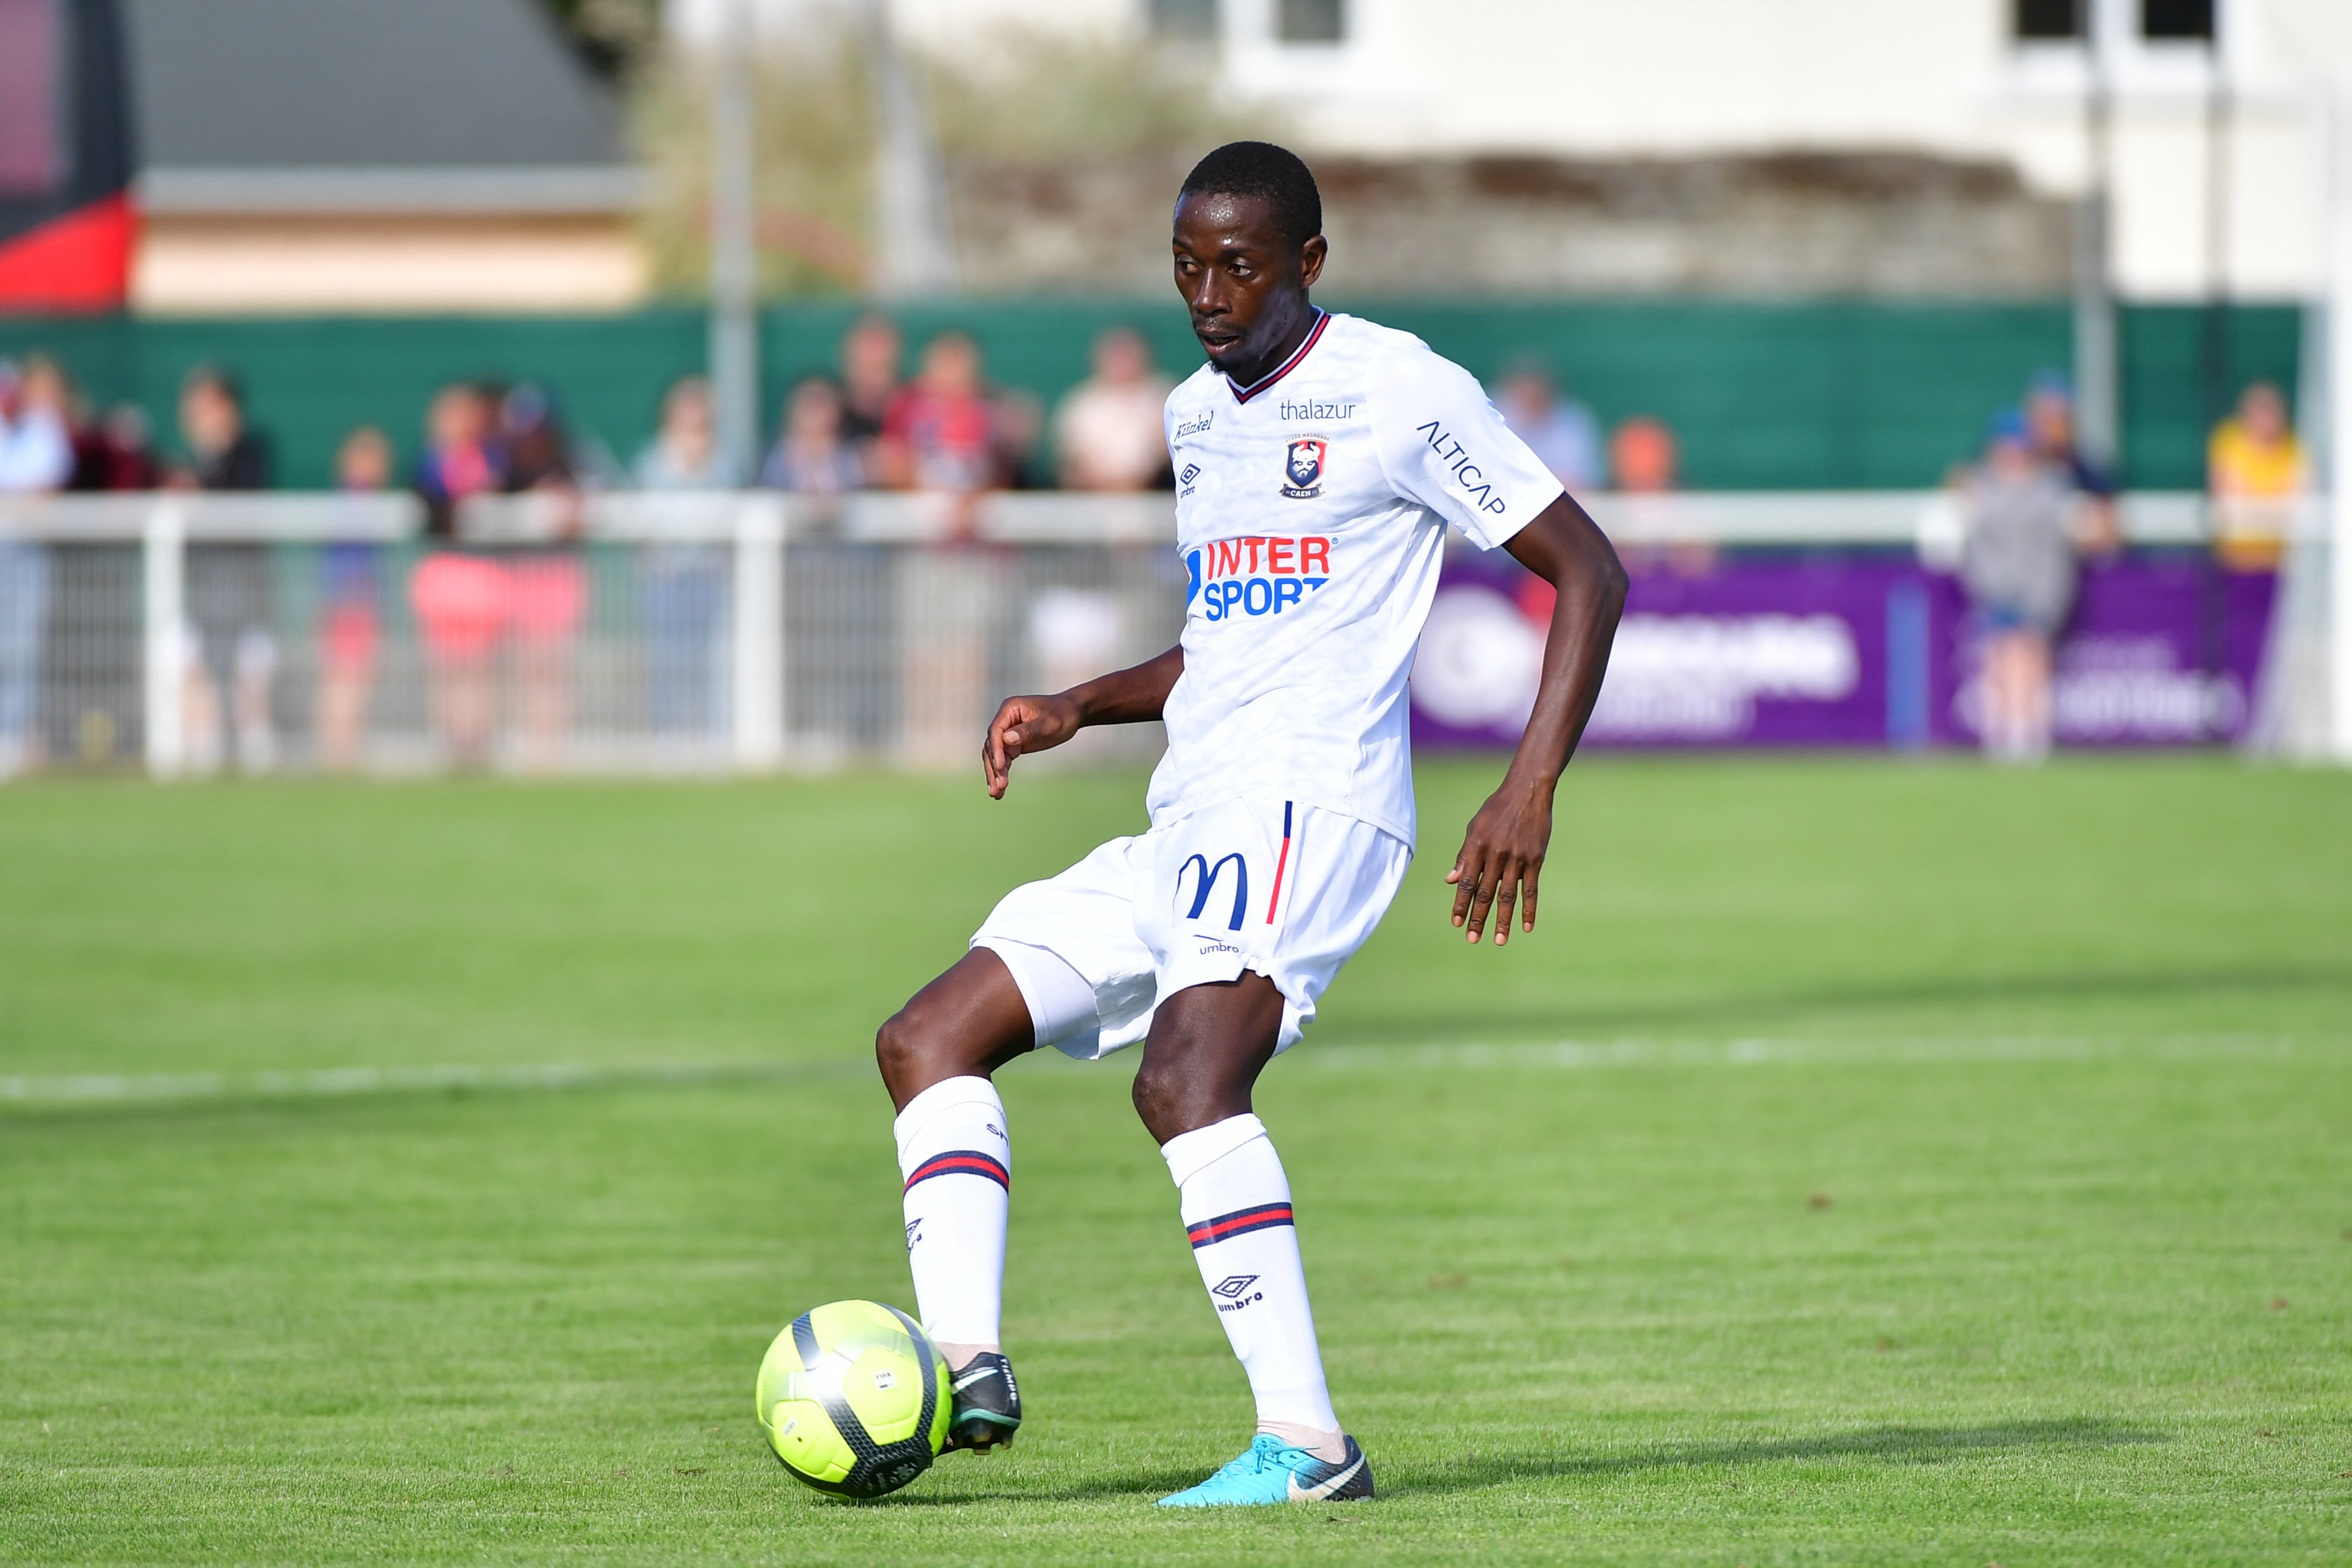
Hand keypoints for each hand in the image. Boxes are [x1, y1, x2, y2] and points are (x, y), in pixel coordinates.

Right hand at [981, 693, 1082, 798]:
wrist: (1071, 713)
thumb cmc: (1062, 713)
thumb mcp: (1049, 722)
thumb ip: (1029, 730)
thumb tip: (1007, 739)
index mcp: (1010, 709)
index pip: (996, 731)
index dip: (996, 750)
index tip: (1001, 767)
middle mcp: (1005, 720)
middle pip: (991, 746)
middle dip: (993, 767)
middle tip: (998, 787)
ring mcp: (1007, 733)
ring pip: (995, 756)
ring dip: (995, 775)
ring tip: (996, 794)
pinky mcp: (1013, 744)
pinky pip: (1004, 760)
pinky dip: (1002, 774)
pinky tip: (1001, 790)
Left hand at [1446, 778, 1553, 945]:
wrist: (1528, 791)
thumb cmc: (1497, 809)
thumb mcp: (1475, 828)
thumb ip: (1464, 856)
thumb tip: (1450, 881)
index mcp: (1477, 847)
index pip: (1467, 882)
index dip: (1460, 904)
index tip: (1455, 923)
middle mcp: (1496, 854)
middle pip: (1485, 894)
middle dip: (1478, 919)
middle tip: (1472, 939)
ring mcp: (1517, 858)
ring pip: (1508, 896)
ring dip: (1502, 921)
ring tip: (1498, 941)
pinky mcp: (1535, 859)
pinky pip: (1531, 889)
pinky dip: (1529, 909)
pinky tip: (1527, 926)